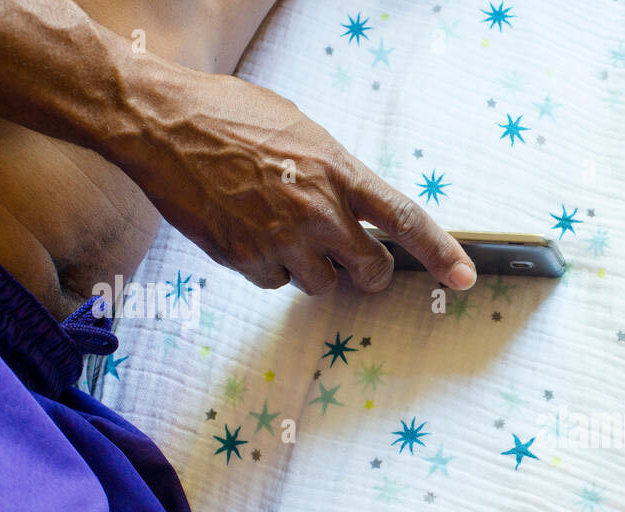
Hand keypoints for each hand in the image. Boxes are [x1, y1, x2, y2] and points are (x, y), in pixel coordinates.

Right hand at [116, 70, 475, 293]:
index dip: (442, 253)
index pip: (406, 219)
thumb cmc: (229, 115)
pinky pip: (275, 283)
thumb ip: (335, 174)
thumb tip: (357, 208)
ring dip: (310, 268)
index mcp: (338, 170)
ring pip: (322, 284)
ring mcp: (282, 239)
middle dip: (366, 271)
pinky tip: (247, 233)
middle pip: (370, 270)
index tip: (465, 277)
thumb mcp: (300, 131)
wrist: (160, 122)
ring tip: (279, 229)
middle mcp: (318, 210)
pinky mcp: (246, 259)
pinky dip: (267, 268)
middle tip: (353, 260)